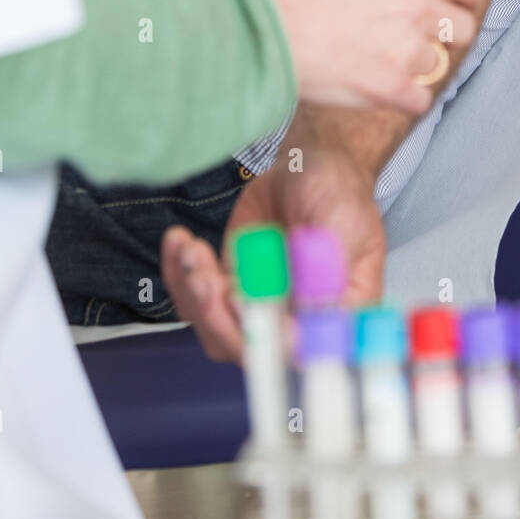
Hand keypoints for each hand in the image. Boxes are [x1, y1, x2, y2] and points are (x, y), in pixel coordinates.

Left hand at [160, 150, 382, 362]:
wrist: (310, 166)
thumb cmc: (338, 193)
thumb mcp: (341, 223)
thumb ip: (326, 266)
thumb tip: (309, 312)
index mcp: (334, 315)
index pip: (299, 352)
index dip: (263, 339)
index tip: (238, 299)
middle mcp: (295, 320)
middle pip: (248, 350)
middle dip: (216, 316)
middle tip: (204, 277)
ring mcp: (259, 304)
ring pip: (214, 327)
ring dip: (194, 295)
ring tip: (193, 250)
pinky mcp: (231, 283)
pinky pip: (196, 296)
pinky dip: (178, 274)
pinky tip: (179, 242)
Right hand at [263, 0, 487, 113]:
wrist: (270, 28)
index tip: (451, 2)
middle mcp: (417, 7)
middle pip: (464, 28)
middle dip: (442, 33)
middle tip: (411, 34)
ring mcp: (407, 49)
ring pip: (436, 64)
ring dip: (413, 64)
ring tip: (375, 57)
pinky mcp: (392, 88)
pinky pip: (421, 99)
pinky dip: (402, 96)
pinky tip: (376, 83)